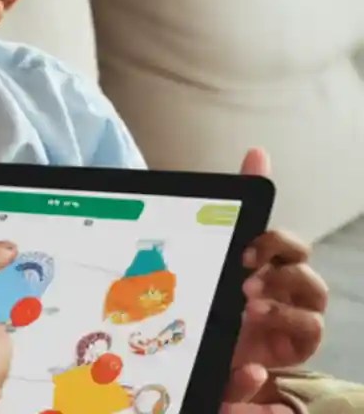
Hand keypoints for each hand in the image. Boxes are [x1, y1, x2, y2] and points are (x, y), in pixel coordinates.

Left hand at [222, 148, 327, 413]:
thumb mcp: (208, 261)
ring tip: (248, 301)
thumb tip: (258, 152)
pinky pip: (309, 330)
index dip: (273, 237)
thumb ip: (234, 211)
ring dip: (283, 293)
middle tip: (244, 269)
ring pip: (313, 291)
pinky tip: (259, 326)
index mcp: (261, 262)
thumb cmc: (211, 308)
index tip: (245, 246)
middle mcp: (284, 283)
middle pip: (301, 260)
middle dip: (279, 260)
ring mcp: (295, 313)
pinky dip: (287, 325)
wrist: (200, 360)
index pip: (281, 239)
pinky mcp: (299, 342)